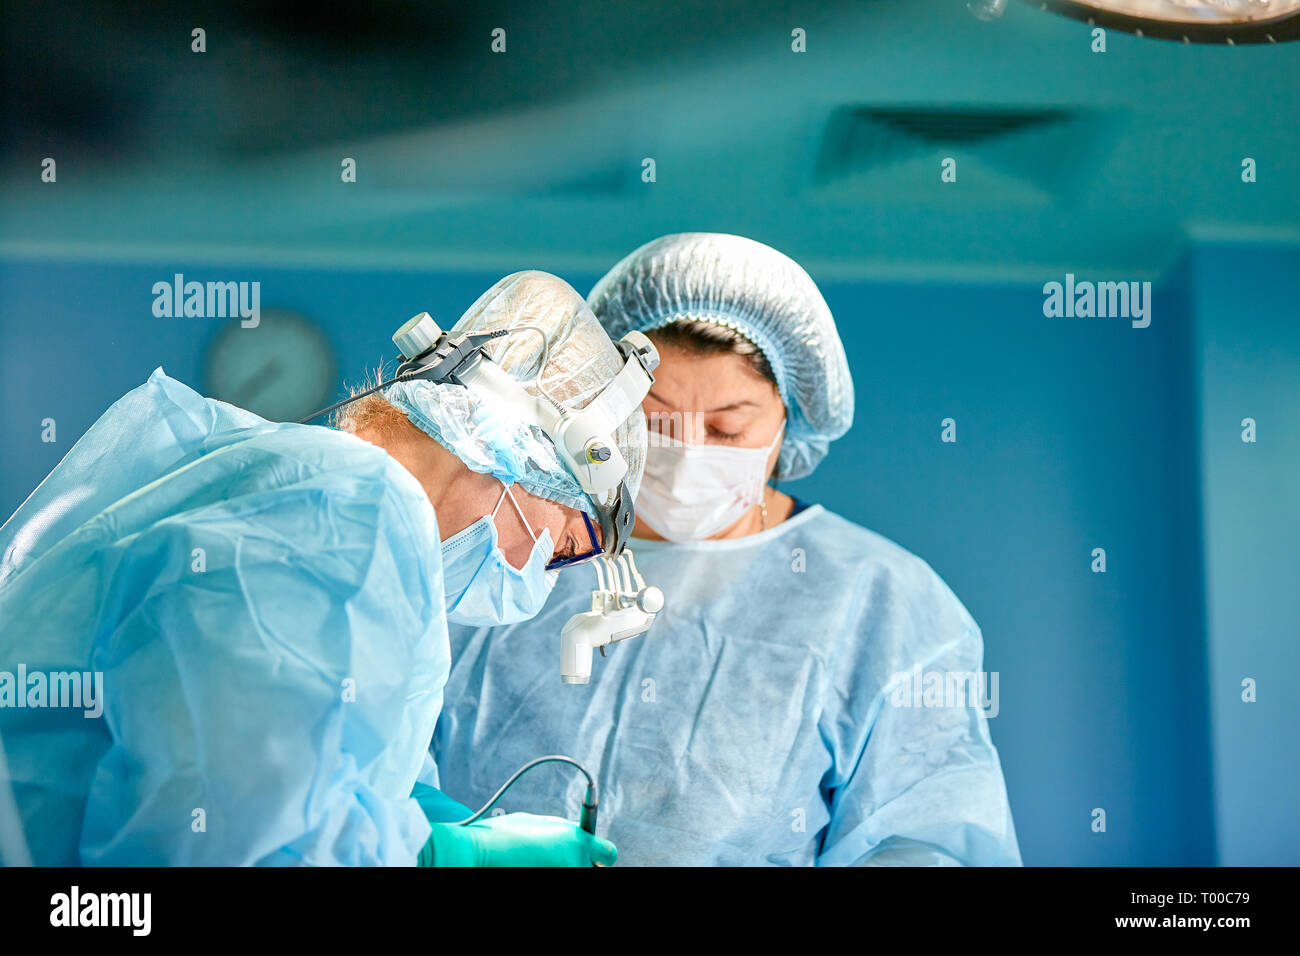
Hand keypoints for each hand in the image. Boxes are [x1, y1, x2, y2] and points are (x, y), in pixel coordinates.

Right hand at [422, 813, 616, 866]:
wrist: (480, 853)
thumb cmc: (505, 835)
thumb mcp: (540, 822)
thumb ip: (565, 828)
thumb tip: (577, 832)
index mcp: (578, 841)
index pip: (609, 854)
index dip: (600, 854)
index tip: (592, 856)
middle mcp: (575, 863)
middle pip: (591, 870)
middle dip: (579, 864)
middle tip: (556, 859)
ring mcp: (563, 876)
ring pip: (571, 872)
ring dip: (561, 868)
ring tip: (537, 861)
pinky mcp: (549, 882)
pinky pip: (556, 878)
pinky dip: (545, 870)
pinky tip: (530, 865)